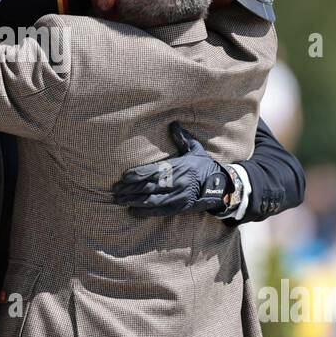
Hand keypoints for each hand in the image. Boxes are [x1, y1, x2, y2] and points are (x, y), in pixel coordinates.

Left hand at [111, 123, 234, 216]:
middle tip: (114, 190)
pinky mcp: (179, 208)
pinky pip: (159, 211)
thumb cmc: (204, 166)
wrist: (221, 186)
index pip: (152, 171)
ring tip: (119, 200)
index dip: (136, 175)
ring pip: (150, 200)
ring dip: (133, 201)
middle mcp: (176, 182)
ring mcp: (177, 196)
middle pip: (147, 186)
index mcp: (177, 167)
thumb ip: (182, 138)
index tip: (123, 176)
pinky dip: (145, 212)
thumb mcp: (195, 149)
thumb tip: (173, 124)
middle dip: (129, 189)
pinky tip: (133, 211)